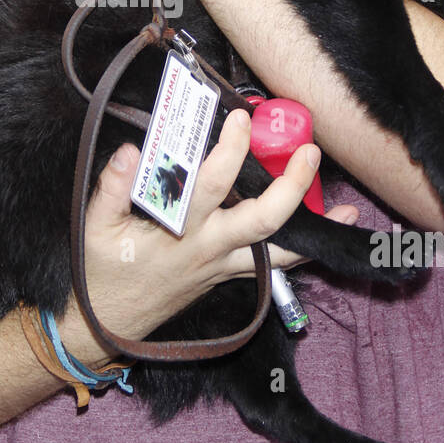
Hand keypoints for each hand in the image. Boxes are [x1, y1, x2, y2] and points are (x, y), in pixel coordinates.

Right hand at [79, 107, 357, 345]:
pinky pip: (271, 265)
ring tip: (348, 212)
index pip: (211, 186)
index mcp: (179, 233)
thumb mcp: (95, 227)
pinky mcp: (226, 275)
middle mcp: (209, 250)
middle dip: (291, 188)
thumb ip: (113, 187)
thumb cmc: (102, 272)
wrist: (107, 324)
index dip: (230, 151)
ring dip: (314, 233)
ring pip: (278, 253)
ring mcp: (222, 266)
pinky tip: (322, 237)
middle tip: (311, 152)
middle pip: (262, 222)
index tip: (242, 117)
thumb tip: (132, 150)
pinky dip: (299, 252)